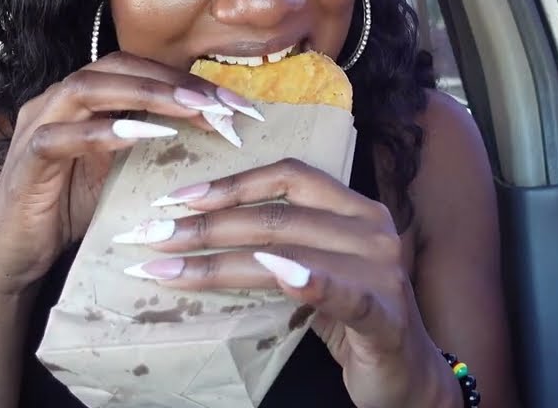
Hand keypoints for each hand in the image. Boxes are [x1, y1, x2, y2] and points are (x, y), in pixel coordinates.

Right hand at [0, 51, 237, 295]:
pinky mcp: (24, 162)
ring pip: (88, 88)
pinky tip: (141, 137)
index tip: (235, 102)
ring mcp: (36, 127)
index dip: (186, 79)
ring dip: (145, 95)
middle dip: (174, 83)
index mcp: (81, 98)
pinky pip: (60, 137)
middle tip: (223, 104)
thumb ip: (154, 143)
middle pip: (118, 68)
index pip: (137, 69)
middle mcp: (56, 101)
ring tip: (191, 110)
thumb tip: (216, 128)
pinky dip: (101, 133)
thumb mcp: (122, 171)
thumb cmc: (70, 211)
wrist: (15, 258)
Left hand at [118, 159, 456, 407]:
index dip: (231, 183)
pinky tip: (277, 275)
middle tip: (149, 240)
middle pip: (277, 216)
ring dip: (219, 263)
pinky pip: (343, 294)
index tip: (175, 199)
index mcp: (357, 209)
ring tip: (167, 271)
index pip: (290, 178)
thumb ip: (283, 245)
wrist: (408, 380)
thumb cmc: (355, 320)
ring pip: (289, 253)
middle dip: (205, 228)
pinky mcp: (385, 314)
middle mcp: (373, 229)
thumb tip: (201, 229)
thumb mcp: (320, 271)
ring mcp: (382, 270)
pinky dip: (309, 282)